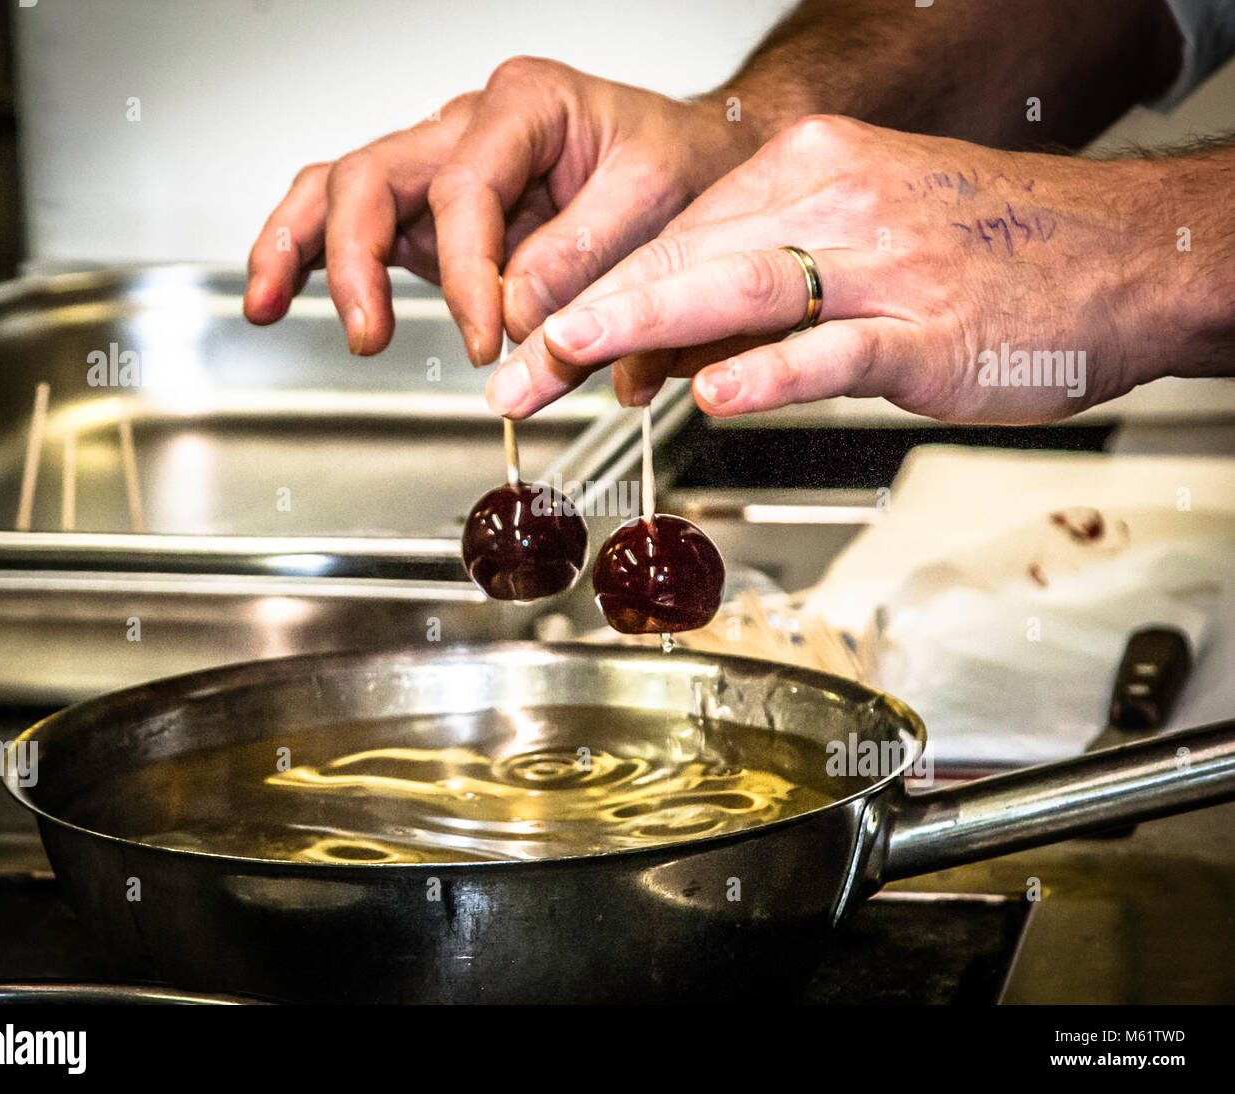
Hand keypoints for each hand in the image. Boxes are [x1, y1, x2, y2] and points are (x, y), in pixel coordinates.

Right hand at [243, 57, 760, 372]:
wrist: (691, 158)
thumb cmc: (675, 166)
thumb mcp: (652, 203)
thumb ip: (583, 257)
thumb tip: (517, 316)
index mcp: (524, 105)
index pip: (464, 188)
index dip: (465, 271)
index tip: (485, 337)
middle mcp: (468, 128)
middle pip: (374, 175)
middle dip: (357, 259)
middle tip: (370, 335)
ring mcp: (439, 168)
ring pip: (342, 188)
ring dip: (299, 247)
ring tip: (266, 304)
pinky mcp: (429, 214)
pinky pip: (352, 220)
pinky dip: (310, 256)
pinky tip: (278, 294)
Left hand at [490, 115, 1183, 423]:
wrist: (1122, 253)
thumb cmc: (990, 252)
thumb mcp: (861, 243)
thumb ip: (761, 291)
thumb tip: (665, 352)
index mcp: (813, 173)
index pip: (678, 234)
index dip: (595, 291)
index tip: (534, 337)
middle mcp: (838, 202)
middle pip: (688, 256)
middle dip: (587, 315)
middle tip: (518, 368)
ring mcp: (884, 264)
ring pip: (743, 285)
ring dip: (643, 325)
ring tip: (569, 352)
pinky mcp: (927, 327)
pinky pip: (836, 346)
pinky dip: (771, 370)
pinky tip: (714, 390)